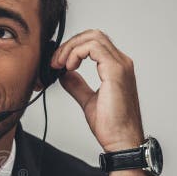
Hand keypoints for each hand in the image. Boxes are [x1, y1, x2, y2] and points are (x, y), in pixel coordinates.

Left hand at [52, 29, 154, 175]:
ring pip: (93, 37)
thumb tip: (65, 74)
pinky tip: (68, 67)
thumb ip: (77, 85)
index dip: (72, 48)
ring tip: (59, 64)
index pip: (93, 43)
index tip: (57, 64)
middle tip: (55, 62)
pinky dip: (76, 53)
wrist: (121, 140)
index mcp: (116, 68)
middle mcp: (121, 62)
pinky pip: (93, 47)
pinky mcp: (116, 71)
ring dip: (70, 48)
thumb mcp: (88, 100)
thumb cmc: (111, 126)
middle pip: (93, 35)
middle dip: (69, 45)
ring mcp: (120, 65)